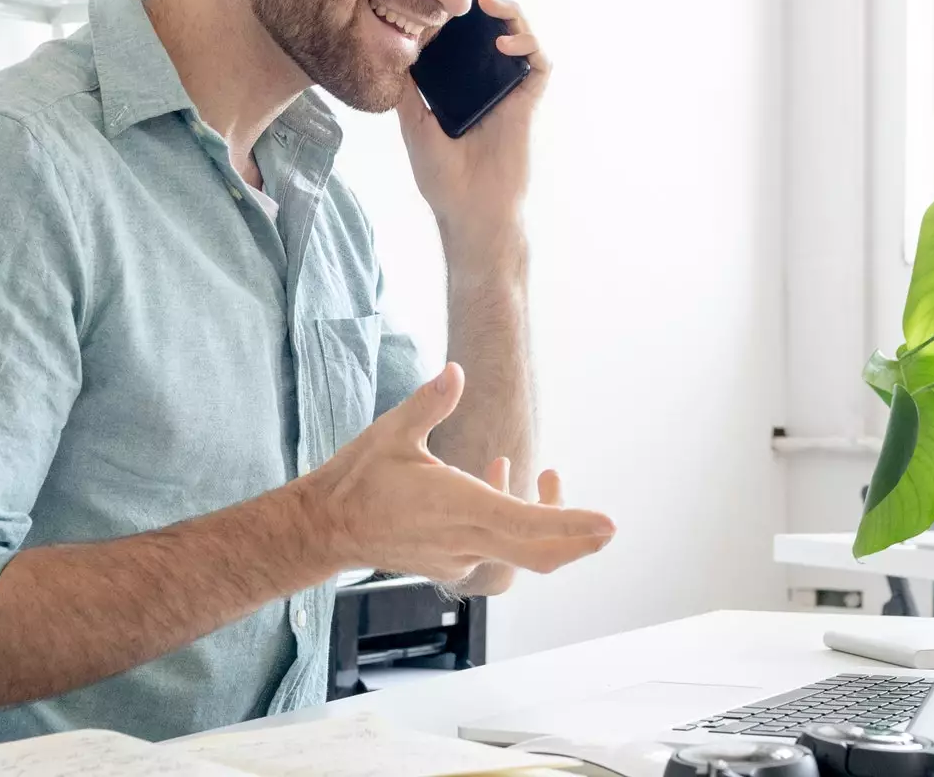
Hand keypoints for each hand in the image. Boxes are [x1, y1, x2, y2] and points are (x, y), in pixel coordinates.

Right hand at [297, 363, 612, 585]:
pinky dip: (512, 522)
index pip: (529, 524)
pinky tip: (498, 480)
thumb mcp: (393, 432)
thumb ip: (429, 403)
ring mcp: (458, 556)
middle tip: (605, 525)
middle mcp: (465, 540)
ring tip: (544, 475)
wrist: (325, 529)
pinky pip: (496, 548)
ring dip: (541, 521)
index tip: (608, 525)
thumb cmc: (358, 479)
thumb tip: (455, 372)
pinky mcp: (450, 561)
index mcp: (459, 508)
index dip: (573, 525)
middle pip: (539, 554)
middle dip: (577, 539)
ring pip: (519, 551)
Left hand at [398, 0, 548, 249]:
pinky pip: (538, 63)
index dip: (459, 8)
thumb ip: (408, 91)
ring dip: (510, 12)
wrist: (471, 211)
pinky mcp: (528, 101)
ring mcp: (510, 89)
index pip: (463, 37)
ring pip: (521, 36)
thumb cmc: (443, 178)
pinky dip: (527, 45)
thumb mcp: (414, 126)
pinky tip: (504, 42)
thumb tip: (393, 53)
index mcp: (462, 84)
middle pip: (494, 27)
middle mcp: (488, 81)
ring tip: (489, 2)